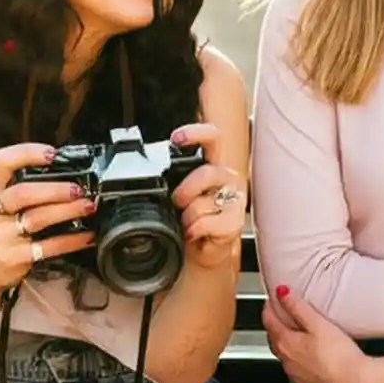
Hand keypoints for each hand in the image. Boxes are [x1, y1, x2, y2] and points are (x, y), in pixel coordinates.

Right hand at [0, 143, 95, 309]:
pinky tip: (87, 234)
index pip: (1, 162)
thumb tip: (63, 168)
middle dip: (55, 189)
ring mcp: (0, 236)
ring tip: (88, 206)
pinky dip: (72, 240)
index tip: (53, 153)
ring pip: (38, 218)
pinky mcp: (14, 258)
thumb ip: (17, 183)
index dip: (27, 153)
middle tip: (77, 188)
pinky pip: (49, 247)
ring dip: (68, 210)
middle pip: (23, 193)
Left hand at [170, 123, 245, 268]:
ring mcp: (233, 199)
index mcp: (209, 164)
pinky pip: (208, 223)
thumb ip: (169, 180)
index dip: (196, 134)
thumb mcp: (175, 194)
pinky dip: (195, 230)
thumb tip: (148, 173)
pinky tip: (193, 233)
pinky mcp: (235, 221)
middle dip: (186, 190)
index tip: (176, 139)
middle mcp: (224, 177)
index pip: (211, 139)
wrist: (201, 248)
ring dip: (188, 217)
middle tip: (177, 202)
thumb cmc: (188, 218)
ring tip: (186, 223)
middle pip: (208, 172)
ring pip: (204, 202)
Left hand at [263, 286, 375, 382]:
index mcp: (285, 341)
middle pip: (273, 336)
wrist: (353, 382)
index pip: (268, 320)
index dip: (269, 306)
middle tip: (280, 311)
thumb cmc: (338, 354)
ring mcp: (294, 373)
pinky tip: (307, 352)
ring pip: (283, 352)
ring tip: (294, 330)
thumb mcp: (317, 323)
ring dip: (284, 340)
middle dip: (275, 323)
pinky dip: (295, 356)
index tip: (272, 298)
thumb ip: (297, 306)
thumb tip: (281, 292)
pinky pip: (294, 366)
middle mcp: (286, 359)